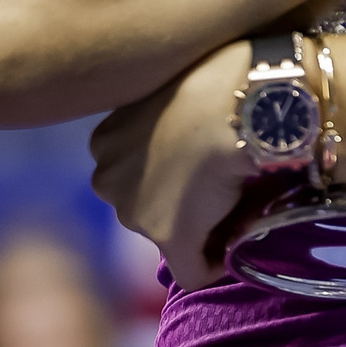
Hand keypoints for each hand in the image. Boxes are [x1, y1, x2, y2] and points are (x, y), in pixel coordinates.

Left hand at [90, 41, 255, 290]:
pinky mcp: (169, 239)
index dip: (170, 170)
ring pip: (168, 233)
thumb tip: (195, 132)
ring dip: (200, 223)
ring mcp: (134, 212)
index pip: (132, 171)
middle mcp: (107, 178)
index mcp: (104, 140)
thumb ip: (166, 115)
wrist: (236, 102)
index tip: (202, 160)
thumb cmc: (217, 76)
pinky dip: (216, 262)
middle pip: (145, 204)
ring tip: (236, 198)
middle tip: (220, 180)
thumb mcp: (172, 86)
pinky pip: (192, 270)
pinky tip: (241, 236)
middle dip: (178, 199)